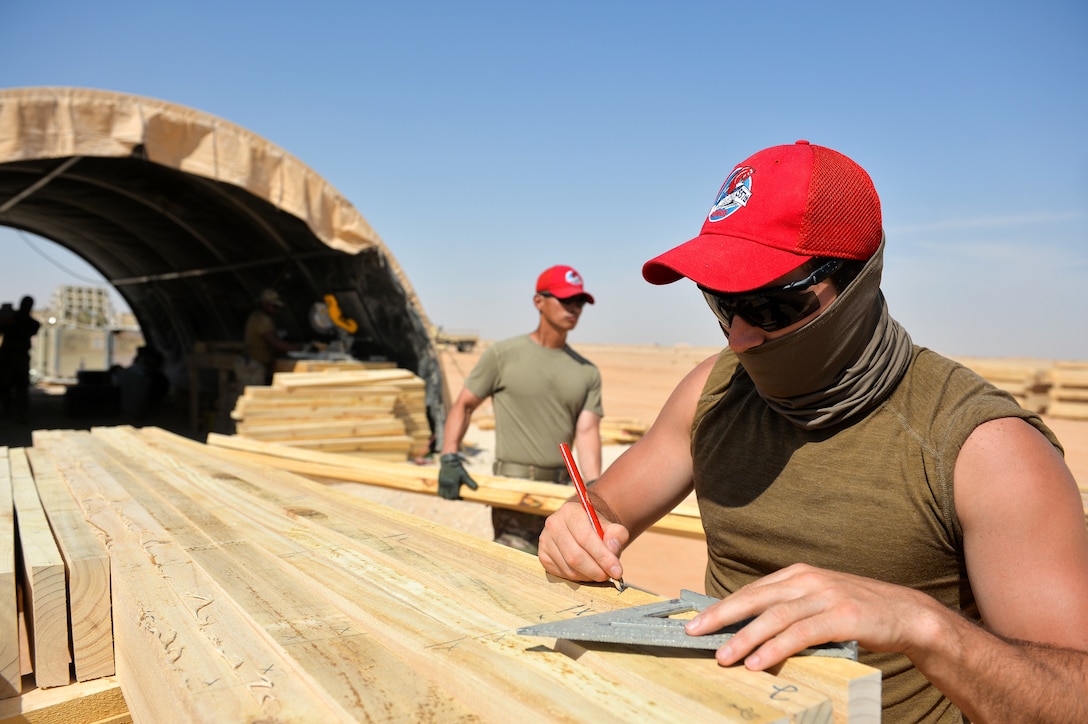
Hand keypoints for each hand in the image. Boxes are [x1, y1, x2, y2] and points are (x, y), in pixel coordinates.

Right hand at [437, 453, 477, 499]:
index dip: (458, 498)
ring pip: (443, 495)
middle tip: (457, 496)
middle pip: (448, 497)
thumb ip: (470, 482)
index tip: (461, 497)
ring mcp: (442, 484)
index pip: (454, 496)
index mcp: (453, 484)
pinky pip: (439, 491)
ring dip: (447, 497)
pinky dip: (443, 494)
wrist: (449, 462)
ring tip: (452, 495)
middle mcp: (447, 485)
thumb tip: (476, 488)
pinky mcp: (439, 482)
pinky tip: (447, 492)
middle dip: (453, 498)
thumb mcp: (465, 475)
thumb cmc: (458, 469)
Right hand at [538, 500, 627, 583]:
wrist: (582, 526)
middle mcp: (554, 524)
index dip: (602, 556)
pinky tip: (587, 572)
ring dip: (588, 576)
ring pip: (569, 568)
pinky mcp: (543, 556)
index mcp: (570, 511)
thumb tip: (612, 549)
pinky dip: (578, 578)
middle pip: (575, 556)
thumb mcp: (612, 527)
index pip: (585, 537)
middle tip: (610, 575)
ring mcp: (545, 540)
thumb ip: (617, 536)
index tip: (617, 571)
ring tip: (600, 572)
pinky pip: (562, 574)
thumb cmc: (598, 528)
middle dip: (596, 570)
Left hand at [684, 563, 941, 669]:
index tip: (698, 621)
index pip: (753, 590)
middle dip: (721, 616)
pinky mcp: (841, 616)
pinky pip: (800, 634)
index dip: (724, 606)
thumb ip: (791, 612)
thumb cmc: (860, 613)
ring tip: (723, 656)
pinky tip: (757, 661)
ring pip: (774, 617)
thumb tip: (752, 634)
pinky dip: (775, 648)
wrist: (908, 615)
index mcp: (799, 574)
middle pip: (755, 598)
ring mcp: (825, 595)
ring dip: (745, 638)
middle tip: (694, 632)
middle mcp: (808, 580)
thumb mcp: (820, 604)